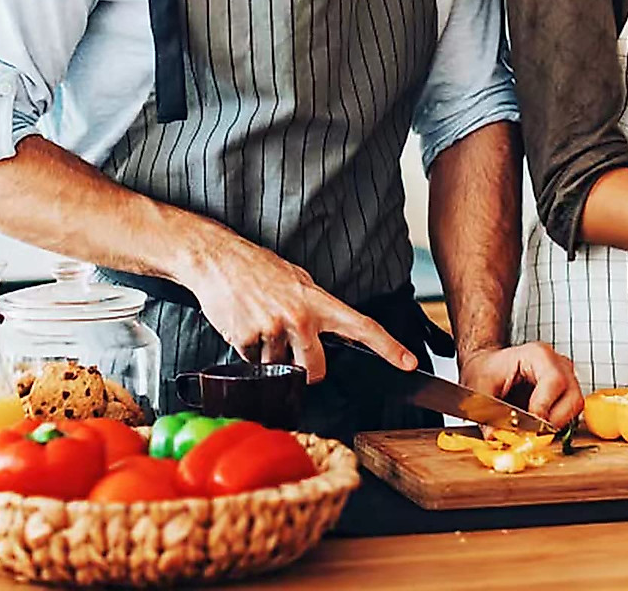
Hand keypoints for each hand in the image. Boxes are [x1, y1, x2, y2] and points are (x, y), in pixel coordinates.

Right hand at [186, 230, 416, 382]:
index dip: (389, 347)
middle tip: (291, 348)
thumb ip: (316, 309)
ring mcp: (273, 329)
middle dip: (306, 369)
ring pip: (278, 367)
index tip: (409, 362)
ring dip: (270, 355)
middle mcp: (300, 317)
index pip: (363, 326)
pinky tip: (244, 324)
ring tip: (260, 321)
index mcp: (319, 301)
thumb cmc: (259, 269)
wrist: (218, 259)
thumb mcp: (298, 281)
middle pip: (316, 369)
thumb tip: (329, 334)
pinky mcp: (246, 340)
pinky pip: (252, 363)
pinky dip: (249, 351)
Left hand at [458, 342, 583, 430]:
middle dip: (552, 421)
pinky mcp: (566, 394)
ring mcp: (566, 378)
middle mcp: (557, 364)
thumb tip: (494, 436)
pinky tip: (536, 427)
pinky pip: (570, 415)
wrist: (488, 366)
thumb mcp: (480, 389)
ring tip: (531, 430)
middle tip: (530, 433)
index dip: (543, 407)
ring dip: (554, 425)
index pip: (554, 381)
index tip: (529, 427)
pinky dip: (555, 426)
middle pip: (573, 398)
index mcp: (538, 355)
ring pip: (575, 408)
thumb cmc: (487, 370)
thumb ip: (487, 413)